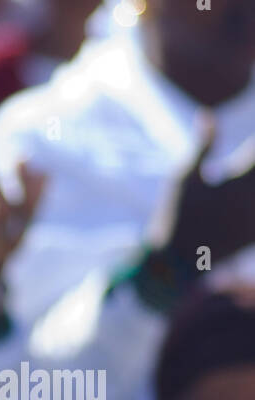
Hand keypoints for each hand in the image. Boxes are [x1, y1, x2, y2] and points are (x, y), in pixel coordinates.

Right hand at [155, 119, 254, 268]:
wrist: (175, 263)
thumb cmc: (175, 215)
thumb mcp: (183, 177)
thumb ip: (203, 145)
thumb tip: (206, 114)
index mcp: (238, 178)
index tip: (254, 134)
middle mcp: (254, 197)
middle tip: (251, 162)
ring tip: (248, 183)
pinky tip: (248, 199)